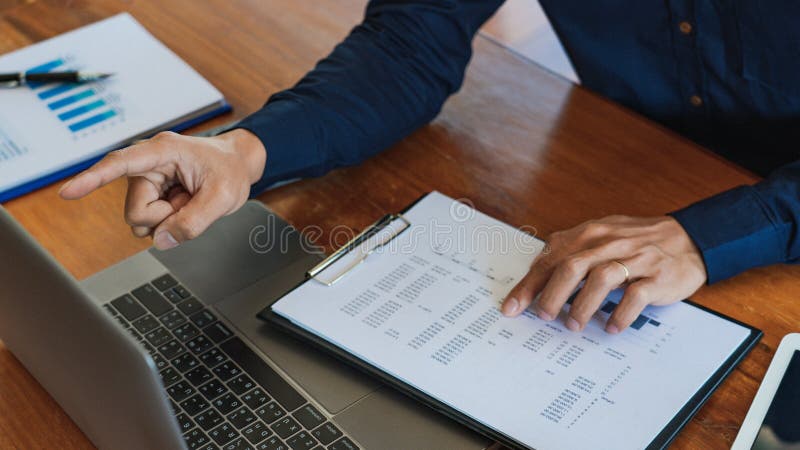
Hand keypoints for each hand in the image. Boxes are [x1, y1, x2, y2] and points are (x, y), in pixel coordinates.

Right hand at [59, 129, 266, 249]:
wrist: (239, 163)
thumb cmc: (231, 169)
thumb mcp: (223, 198)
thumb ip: (194, 222)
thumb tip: (161, 240)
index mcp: (163, 151)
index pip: (120, 164)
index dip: (93, 179)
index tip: (67, 192)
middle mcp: (149, 163)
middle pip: (135, 210)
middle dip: (163, 218)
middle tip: (190, 204)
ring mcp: (149, 179)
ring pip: (140, 218)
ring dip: (166, 219)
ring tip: (189, 201)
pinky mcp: (151, 192)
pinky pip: (150, 220)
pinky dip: (169, 219)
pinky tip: (184, 204)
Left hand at [501, 215, 705, 333]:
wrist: (688, 238)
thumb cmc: (635, 242)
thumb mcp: (599, 238)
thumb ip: (568, 252)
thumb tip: (535, 277)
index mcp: (589, 234)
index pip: (551, 259)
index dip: (529, 284)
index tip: (512, 307)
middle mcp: (609, 243)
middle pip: (572, 267)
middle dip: (552, 295)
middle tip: (543, 316)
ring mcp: (635, 259)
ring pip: (601, 279)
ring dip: (583, 305)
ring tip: (573, 325)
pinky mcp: (657, 276)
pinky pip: (635, 295)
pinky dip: (621, 313)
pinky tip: (611, 327)